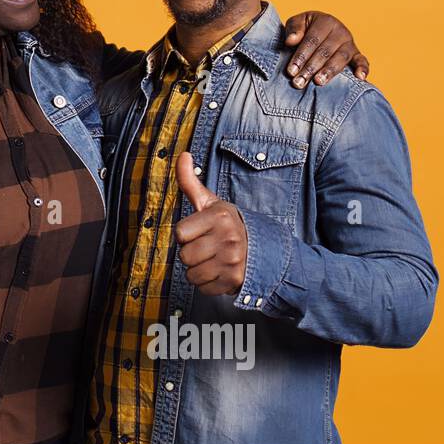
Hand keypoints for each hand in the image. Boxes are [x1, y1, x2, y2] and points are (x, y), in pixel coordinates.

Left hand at [174, 152, 247, 296]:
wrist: (263, 250)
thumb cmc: (228, 224)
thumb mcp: (211, 202)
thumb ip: (191, 181)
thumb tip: (183, 155)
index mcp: (220, 216)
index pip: (180, 233)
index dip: (186, 234)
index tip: (200, 231)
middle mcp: (229, 238)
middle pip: (184, 255)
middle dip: (192, 253)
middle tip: (208, 247)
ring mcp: (233, 261)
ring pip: (191, 273)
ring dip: (198, 270)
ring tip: (213, 260)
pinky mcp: (235, 281)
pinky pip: (203, 288)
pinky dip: (208, 283)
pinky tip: (219, 272)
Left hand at [282, 11, 370, 87]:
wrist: (319, 30)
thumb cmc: (305, 28)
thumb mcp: (297, 23)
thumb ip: (293, 29)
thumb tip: (291, 40)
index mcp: (326, 21)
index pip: (312, 40)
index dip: (301, 56)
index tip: (290, 71)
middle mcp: (340, 31)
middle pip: (325, 52)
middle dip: (310, 68)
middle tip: (299, 82)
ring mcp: (350, 43)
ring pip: (340, 58)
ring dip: (329, 71)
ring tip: (318, 82)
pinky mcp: (356, 54)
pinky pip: (362, 61)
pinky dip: (363, 68)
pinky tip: (360, 77)